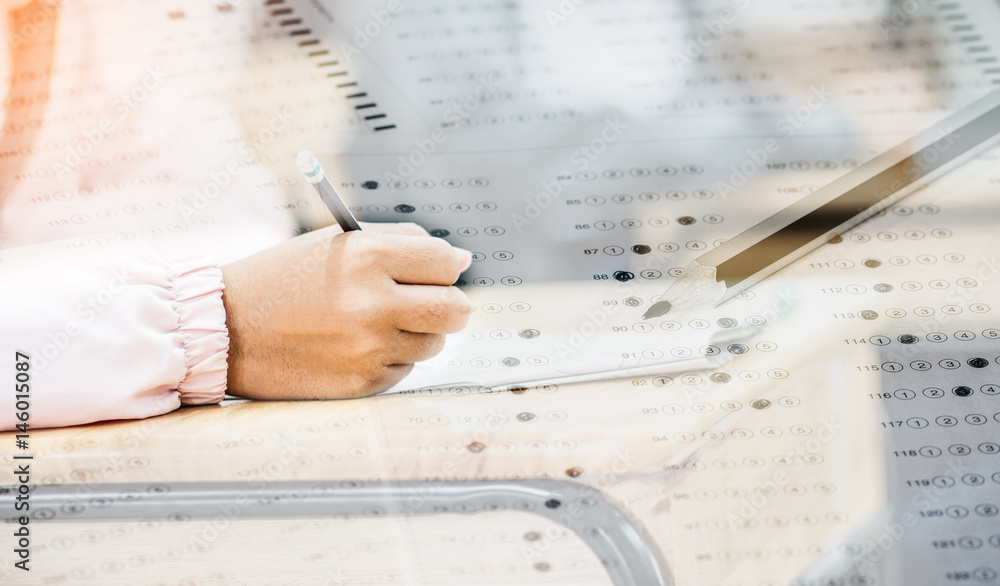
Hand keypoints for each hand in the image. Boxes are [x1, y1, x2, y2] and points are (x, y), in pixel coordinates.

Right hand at [220, 222, 472, 398]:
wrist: (226, 329)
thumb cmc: (286, 277)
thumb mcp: (337, 241)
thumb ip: (401, 242)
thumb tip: (461, 260)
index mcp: (366, 256)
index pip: (446, 262)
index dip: (445, 266)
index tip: (435, 272)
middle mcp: (373, 304)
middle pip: (457, 309)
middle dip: (448, 304)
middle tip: (427, 302)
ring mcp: (369, 349)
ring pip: (434, 342)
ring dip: (417, 332)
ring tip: (375, 322)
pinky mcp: (362, 383)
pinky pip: (405, 369)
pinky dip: (390, 358)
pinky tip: (354, 346)